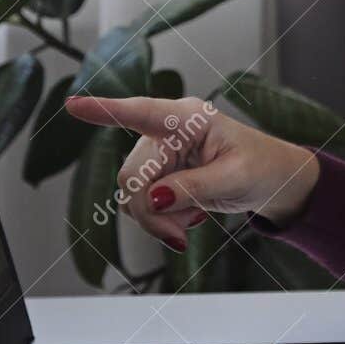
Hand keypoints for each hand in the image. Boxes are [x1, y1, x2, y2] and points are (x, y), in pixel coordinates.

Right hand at [63, 94, 319, 252]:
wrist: (271, 180)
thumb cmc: (261, 167)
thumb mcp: (236, 179)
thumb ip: (195, 187)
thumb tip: (155, 198)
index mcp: (189, 119)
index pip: (142, 113)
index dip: (105, 111)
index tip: (73, 105)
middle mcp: (166, 131)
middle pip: (132, 177)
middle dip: (151, 213)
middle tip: (180, 238)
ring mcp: (158, 152)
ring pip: (132, 195)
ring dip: (156, 219)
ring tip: (192, 220)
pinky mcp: (157, 173)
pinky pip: (140, 203)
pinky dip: (160, 219)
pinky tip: (187, 215)